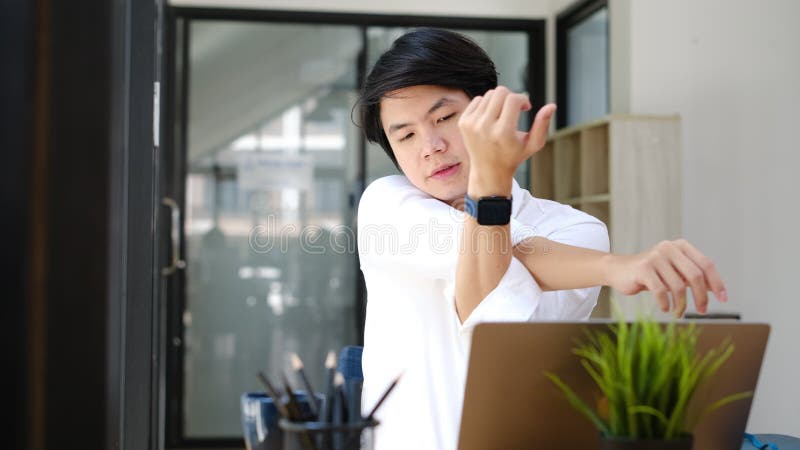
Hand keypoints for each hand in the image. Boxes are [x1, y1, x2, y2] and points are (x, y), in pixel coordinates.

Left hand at [457, 86, 555, 192]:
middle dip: (511, 96)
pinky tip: (491, 117)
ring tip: (503, 115)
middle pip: (500, 92)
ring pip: (489, 94)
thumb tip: (552, 106)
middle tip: (514, 109)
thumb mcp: (533, 144)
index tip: (526, 108)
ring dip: (499, 100)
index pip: (513, 99)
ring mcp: (471, 124)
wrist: (488, 171)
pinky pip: (478, 100)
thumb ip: (542, 125)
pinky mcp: (463, 122)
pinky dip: (487, 104)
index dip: (523, 99)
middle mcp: (485, 127)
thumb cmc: (513, 157)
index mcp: (503, 132)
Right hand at [606, 239, 727, 316]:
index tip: (723, 299)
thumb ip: (691, 276)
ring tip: (679, 313)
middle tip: (702, 310)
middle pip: (695, 275)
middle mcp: (669, 248)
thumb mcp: (673, 272)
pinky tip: (665, 308)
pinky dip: (665, 303)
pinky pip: (661, 291)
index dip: (717, 282)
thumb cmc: (650, 274)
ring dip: (682, 304)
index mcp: (680, 246)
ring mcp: (655, 257)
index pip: (706, 264)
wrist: (618, 270)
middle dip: (701, 296)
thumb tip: (715, 290)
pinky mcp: (643, 268)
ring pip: (678, 286)